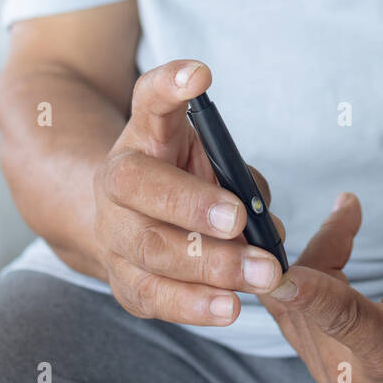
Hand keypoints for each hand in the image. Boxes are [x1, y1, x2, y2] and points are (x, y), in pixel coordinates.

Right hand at [93, 60, 286, 325]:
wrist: (128, 218)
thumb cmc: (184, 178)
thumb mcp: (208, 154)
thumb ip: (237, 175)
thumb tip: (269, 225)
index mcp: (143, 135)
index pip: (149, 99)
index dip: (170, 85)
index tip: (201, 75)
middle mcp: (115, 180)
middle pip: (139, 188)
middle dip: (192, 206)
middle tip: (241, 220)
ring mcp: (112, 232)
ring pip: (147, 250)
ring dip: (208, 266)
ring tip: (259, 275)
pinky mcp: (122, 279)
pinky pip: (153, 296)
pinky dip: (194, 306)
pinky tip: (229, 307)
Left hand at [262, 195, 382, 382]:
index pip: (343, 320)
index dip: (310, 294)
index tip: (277, 273)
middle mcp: (347, 369)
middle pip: (308, 298)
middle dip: (324, 247)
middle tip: (350, 210)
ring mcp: (324, 363)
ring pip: (290, 296)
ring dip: (317, 254)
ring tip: (349, 223)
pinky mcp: (312, 353)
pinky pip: (288, 299)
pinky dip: (307, 267)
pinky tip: (337, 247)